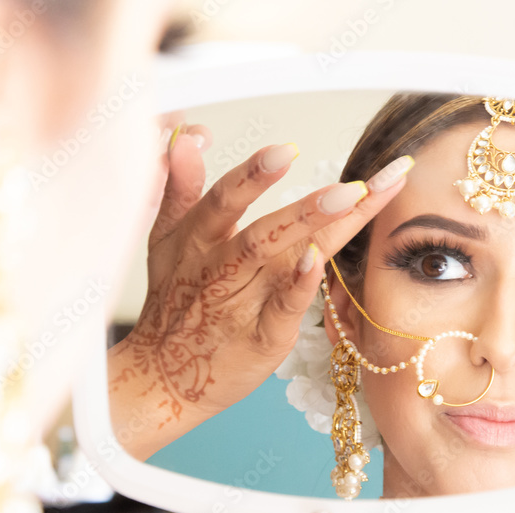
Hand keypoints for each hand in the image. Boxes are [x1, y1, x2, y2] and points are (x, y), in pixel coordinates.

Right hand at [108, 124, 413, 458]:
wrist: (160, 377)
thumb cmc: (171, 305)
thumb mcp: (163, 241)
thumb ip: (178, 185)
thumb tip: (187, 133)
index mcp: (195, 242)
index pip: (224, 200)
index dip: (254, 175)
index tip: (287, 149)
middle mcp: (217, 271)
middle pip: (262, 232)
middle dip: (306, 205)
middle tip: (353, 182)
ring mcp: (238, 307)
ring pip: (278, 263)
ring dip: (313, 231)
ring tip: (354, 200)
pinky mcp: (260, 340)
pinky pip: (283, 311)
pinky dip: (300, 288)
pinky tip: (320, 264)